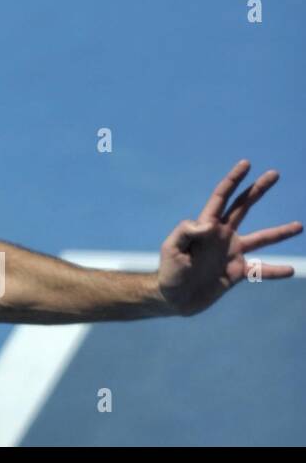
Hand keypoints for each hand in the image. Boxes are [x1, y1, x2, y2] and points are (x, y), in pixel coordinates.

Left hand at [157, 159, 300, 315]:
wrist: (174, 298)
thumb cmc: (169, 271)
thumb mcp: (171, 249)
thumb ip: (187, 233)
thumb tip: (208, 224)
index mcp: (206, 226)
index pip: (221, 198)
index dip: (233, 180)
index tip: (246, 164)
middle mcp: (222, 235)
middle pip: (243, 207)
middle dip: (258, 189)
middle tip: (274, 173)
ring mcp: (232, 253)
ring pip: (261, 239)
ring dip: (280, 232)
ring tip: (299, 225)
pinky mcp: (239, 272)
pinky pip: (262, 270)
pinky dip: (276, 270)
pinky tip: (291, 270)